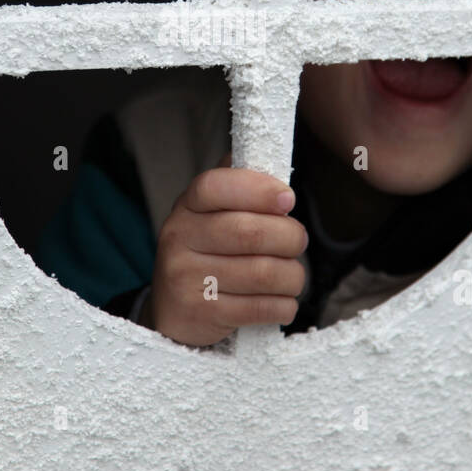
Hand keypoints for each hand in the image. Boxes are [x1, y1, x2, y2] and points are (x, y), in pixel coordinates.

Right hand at [144, 152, 307, 345]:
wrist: (173, 313)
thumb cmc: (207, 254)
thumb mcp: (210, 216)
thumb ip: (237, 187)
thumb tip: (269, 157)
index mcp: (186, 207)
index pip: (216, 186)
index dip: (258, 189)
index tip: (288, 199)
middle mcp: (179, 238)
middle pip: (250, 232)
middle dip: (289, 237)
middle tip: (298, 241)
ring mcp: (186, 277)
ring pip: (263, 273)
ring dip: (293, 276)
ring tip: (292, 276)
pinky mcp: (201, 313)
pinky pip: (260, 308)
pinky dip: (283, 305)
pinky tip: (282, 301)